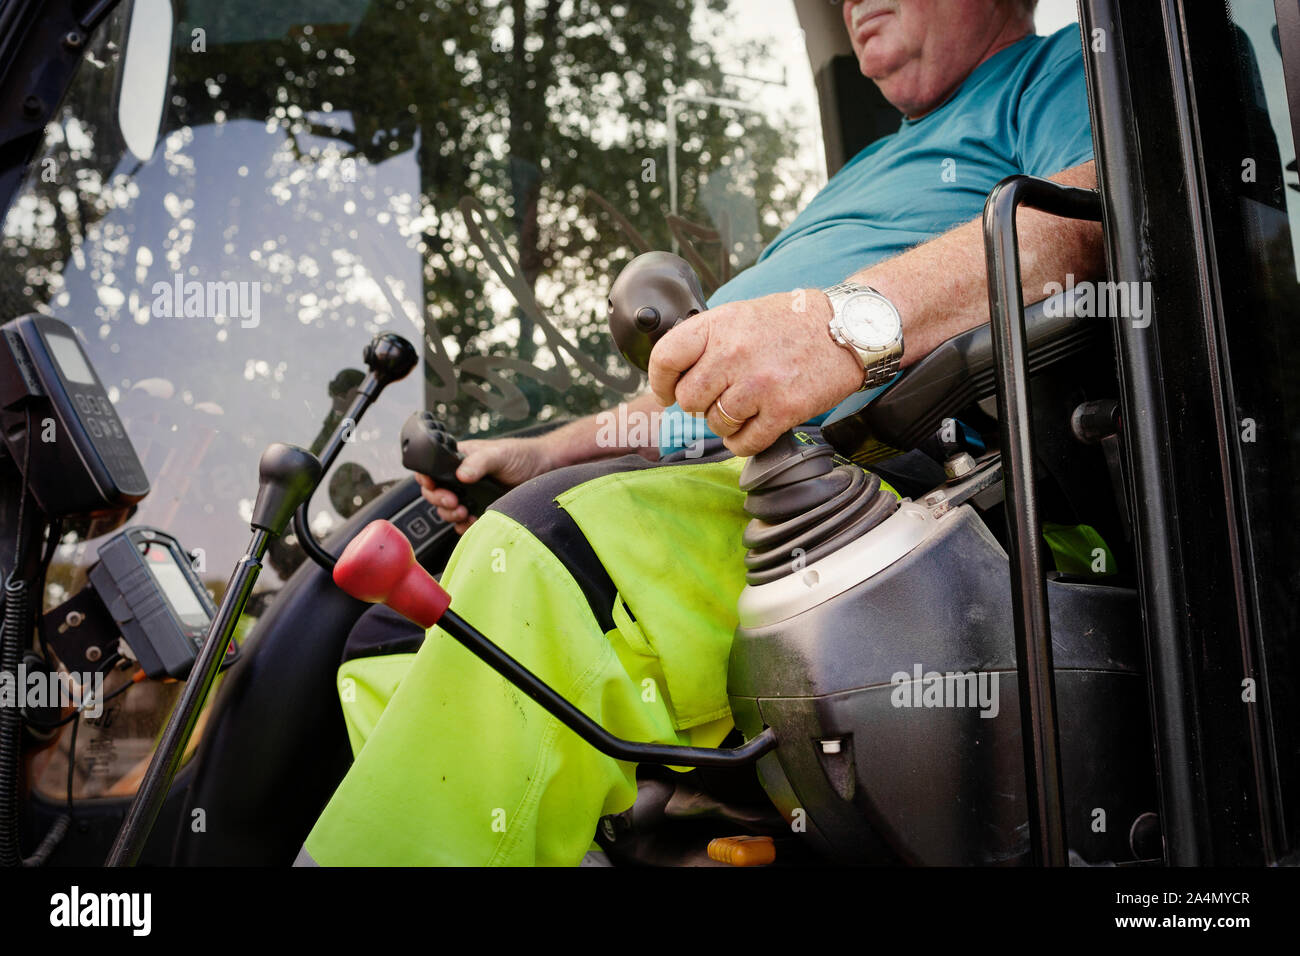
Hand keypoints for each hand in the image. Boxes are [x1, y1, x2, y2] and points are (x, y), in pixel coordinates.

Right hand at [416, 435, 554, 533]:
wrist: (545, 471)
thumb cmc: (522, 455)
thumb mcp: (499, 454)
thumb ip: (479, 462)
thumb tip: (460, 475)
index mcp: (459, 459)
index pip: (431, 469)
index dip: (426, 479)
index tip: (432, 487)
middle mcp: (460, 477)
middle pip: (434, 493)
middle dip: (440, 500)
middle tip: (454, 503)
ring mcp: (469, 495)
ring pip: (447, 510)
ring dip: (451, 515)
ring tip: (464, 513)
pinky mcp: (480, 510)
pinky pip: (463, 523)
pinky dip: (464, 526)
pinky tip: (473, 522)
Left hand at [646, 290, 864, 456]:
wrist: (848, 329)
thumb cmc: (792, 322)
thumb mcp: (742, 314)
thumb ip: (708, 340)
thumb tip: (675, 374)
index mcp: (719, 325)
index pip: (665, 358)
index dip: (660, 381)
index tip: (666, 392)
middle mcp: (734, 353)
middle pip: (688, 398)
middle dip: (699, 404)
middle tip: (717, 398)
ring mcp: (759, 384)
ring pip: (715, 423)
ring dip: (724, 423)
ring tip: (743, 408)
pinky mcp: (783, 409)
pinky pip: (744, 442)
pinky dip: (744, 441)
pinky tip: (754, 427)